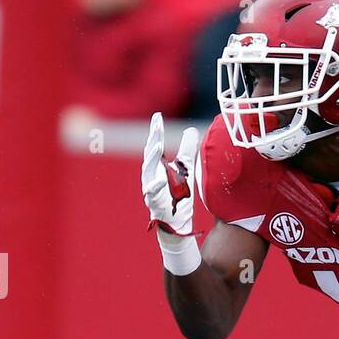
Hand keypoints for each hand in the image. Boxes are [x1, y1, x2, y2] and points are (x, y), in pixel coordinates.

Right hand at [142, 112, 197, 236]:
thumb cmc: (178, 195)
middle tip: (156, 125)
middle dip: (153, 138)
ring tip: (158, 144)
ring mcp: (150, 189)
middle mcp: (151, 175)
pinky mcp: (154, 203)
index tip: (157, 116)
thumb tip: (191, 129)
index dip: (156, 131)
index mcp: (157, 166)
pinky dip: (155, 186)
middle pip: (150, 154)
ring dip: (152, 157)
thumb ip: (187, 150)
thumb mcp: (185, 169)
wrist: (177, 222)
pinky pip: (152, 194)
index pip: (155, 145)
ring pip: (148, 171)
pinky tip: (162, 179)